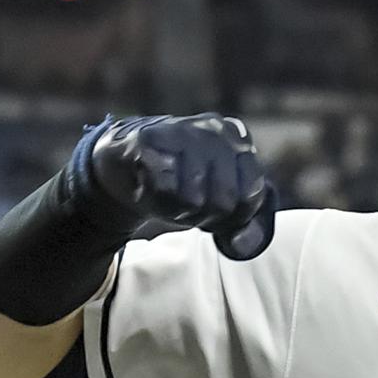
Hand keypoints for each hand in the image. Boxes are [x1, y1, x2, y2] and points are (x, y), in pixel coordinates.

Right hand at [79, 114, 278, 261]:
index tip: (212, 209)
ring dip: (176, 210)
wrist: (125, 161)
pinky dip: (154, 199)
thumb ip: (243, 223)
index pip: (252, 195)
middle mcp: (213, 130)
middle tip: (184, 204)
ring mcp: (181, 130)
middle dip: (203, 216)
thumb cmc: (179, 183)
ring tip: (166, 194)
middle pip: (224, 202)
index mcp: (238, 140)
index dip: (230, 216)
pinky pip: (163, 188)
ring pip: (194, 199)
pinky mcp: (148, 139)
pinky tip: (147, 186)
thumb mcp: (219, 202)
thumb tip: (243, 247)